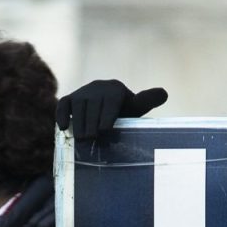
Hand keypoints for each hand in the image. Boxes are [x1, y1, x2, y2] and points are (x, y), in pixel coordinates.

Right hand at [54, 79, 168, 139]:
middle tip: (92, 140)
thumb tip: (164, 93)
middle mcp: (98, 87)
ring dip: (78, 123)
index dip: (106, 116)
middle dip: (91, 123)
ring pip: (78, 107)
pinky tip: (63, 128)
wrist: (106, 107)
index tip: (104, 130)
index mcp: (116, 89)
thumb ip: (148, 100)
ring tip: (81, 139)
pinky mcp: (70, 98)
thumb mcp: (137, 108)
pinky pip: (63, 104)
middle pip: (93, 105)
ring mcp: (83, 92)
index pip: (110, 102)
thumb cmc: (124, 112)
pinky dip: (61, 115)